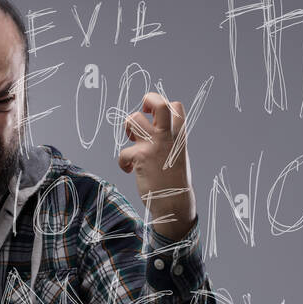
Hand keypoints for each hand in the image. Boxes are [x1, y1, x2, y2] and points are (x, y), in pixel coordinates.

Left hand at [118, 91, 196, 238]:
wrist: (174, 203)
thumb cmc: (174, 180)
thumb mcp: (177, 154)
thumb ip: (167, 139)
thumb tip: (150, 126)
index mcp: (179, 135)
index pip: (175, 106)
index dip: (163, 105)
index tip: (155, 116)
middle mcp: (168, 137)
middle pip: (159, 104)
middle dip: (148, 100)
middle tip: (143, 112)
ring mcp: (154, 145)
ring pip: (133, 119)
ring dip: (128, 128)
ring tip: (132, 141)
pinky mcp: (140, 157)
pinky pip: (123, 152)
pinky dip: (123, 162)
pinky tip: (129, 169)